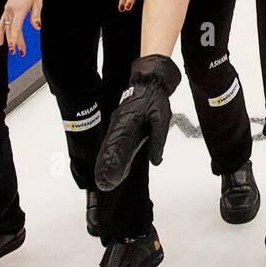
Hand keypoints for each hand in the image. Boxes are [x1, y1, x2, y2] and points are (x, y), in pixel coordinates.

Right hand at [0, 0, 41, 56]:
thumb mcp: (38, 2)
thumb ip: (36, 16)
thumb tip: (37, 28)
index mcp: (20, 9)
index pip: (16, 27)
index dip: (15, 39)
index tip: (14, 48)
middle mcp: (11, 10)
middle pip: (12, 30)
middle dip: (16, 42)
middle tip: (21, 53)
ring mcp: (7, 10)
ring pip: (6, 28)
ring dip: (9, 39)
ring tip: (12, 50)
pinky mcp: (6, 9)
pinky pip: (2, 22)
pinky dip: (1, 32)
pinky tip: (1, 41)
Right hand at [95, 55, 181, 190]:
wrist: (149, 82)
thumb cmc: (155, 98)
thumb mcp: (162, 118)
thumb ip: (157, 140)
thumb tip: (156, 160)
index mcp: (127, 123)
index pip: (117, 148)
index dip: (113, 164)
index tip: (110, 177)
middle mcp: (119, 125)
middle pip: (109, 150)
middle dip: (106, 168)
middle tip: (103, 184)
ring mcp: (117, 124)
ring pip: (109, 147)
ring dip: (106, 163)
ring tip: (104, 179)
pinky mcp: (120, 124)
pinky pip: (113, 142)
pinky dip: (110, 154)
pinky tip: (111, 165)